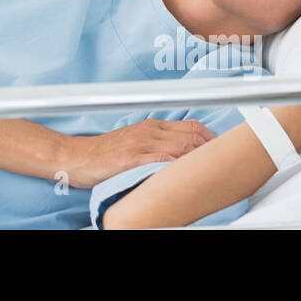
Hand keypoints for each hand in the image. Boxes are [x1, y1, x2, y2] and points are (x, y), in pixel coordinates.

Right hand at [58, 118, 215, 189]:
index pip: (191, 126)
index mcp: (149, 126)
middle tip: (225, 163)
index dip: (212, 137)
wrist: (74, 157)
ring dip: (201, 157)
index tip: (223, 150)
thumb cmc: (101, 154)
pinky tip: (188, 173)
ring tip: (214, 170)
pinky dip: (179, 165)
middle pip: (191, 135)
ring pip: (181, 146)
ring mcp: (140, 145)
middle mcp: (148, 132)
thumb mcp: (131, 142)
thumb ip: (154, 144)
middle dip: (213, 149)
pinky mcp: (131, 159)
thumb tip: (179, 155)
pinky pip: (162, 159)